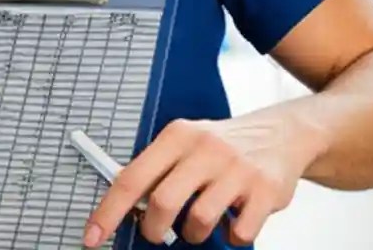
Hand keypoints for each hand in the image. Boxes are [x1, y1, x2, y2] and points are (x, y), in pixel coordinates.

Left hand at [83, 117, 320, 246]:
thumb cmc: (220, 148)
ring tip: (198, 224)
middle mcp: (205, 149)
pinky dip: (230, 237)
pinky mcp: (266, 190)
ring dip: (193, 234)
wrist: (281, 134)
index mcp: (177, 136)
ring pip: (198, 221)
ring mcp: (237, 169)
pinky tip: (232, 221)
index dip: (108, 212)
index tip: (92, 237)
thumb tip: (122, 209)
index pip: (131, 178)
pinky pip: (238, 232)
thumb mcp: (183, 144)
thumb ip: (155, 171)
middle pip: (162, 203)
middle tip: (157, 233)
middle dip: (154, 229)